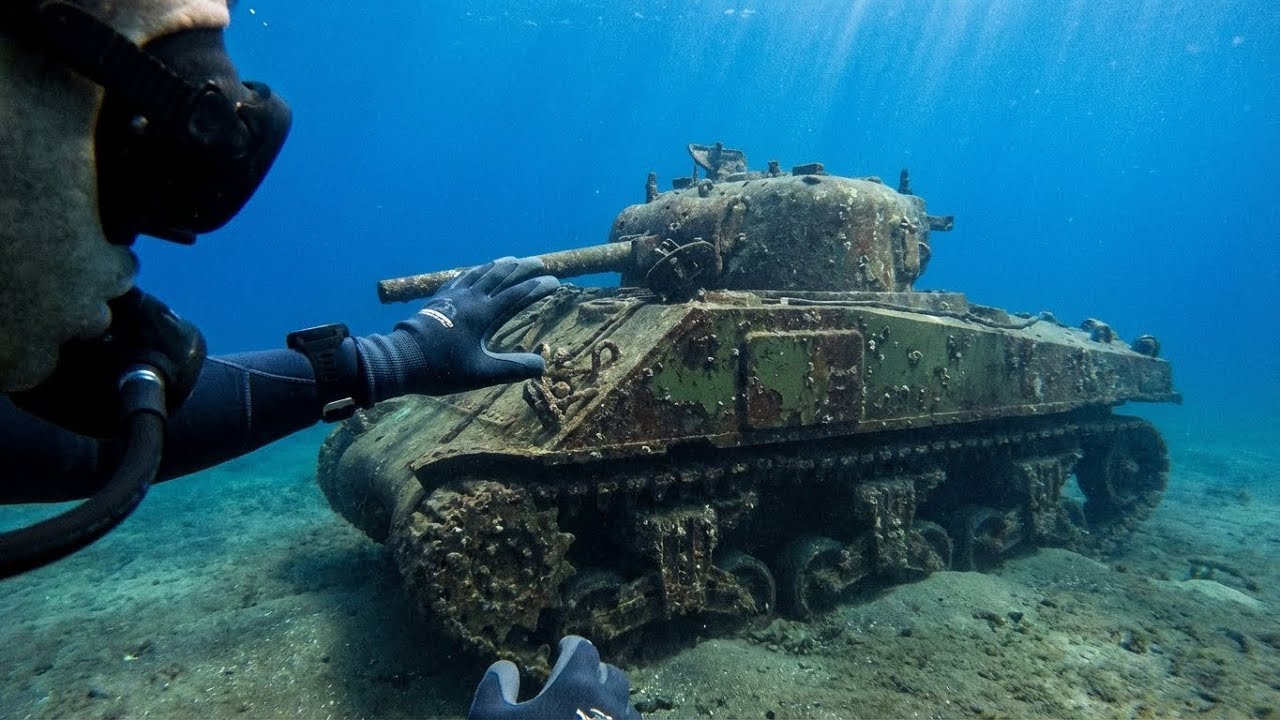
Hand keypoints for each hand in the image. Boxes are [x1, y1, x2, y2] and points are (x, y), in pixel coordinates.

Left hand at [355, 256, 557, 399]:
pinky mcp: (437, 300)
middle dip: (521, 268)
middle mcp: (469, 298)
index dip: (537, 287)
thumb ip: (512, 367)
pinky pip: (459, 278)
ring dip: (498, 265)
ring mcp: (452, 296)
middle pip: (500, 276)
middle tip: (538, 261)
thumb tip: (542, 366)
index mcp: (483, 314)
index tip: (555, 281)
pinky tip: (471, 273)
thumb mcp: (481, 373)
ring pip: (479, 273)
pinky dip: (473, 272)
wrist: (401, 359)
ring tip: (510, 260)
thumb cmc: (442, 368)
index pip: (517, 295)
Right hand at [469, 636, 640, 719]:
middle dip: (594, 673)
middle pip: (610, 674)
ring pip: (624, 706)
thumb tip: (506, 668)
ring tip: (588, 712)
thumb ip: (494, 688)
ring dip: (609, 703)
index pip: (582, 650)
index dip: (570, 647)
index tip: (563, 648)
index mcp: (575, 686)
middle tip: (577, 680)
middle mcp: (608, 704)